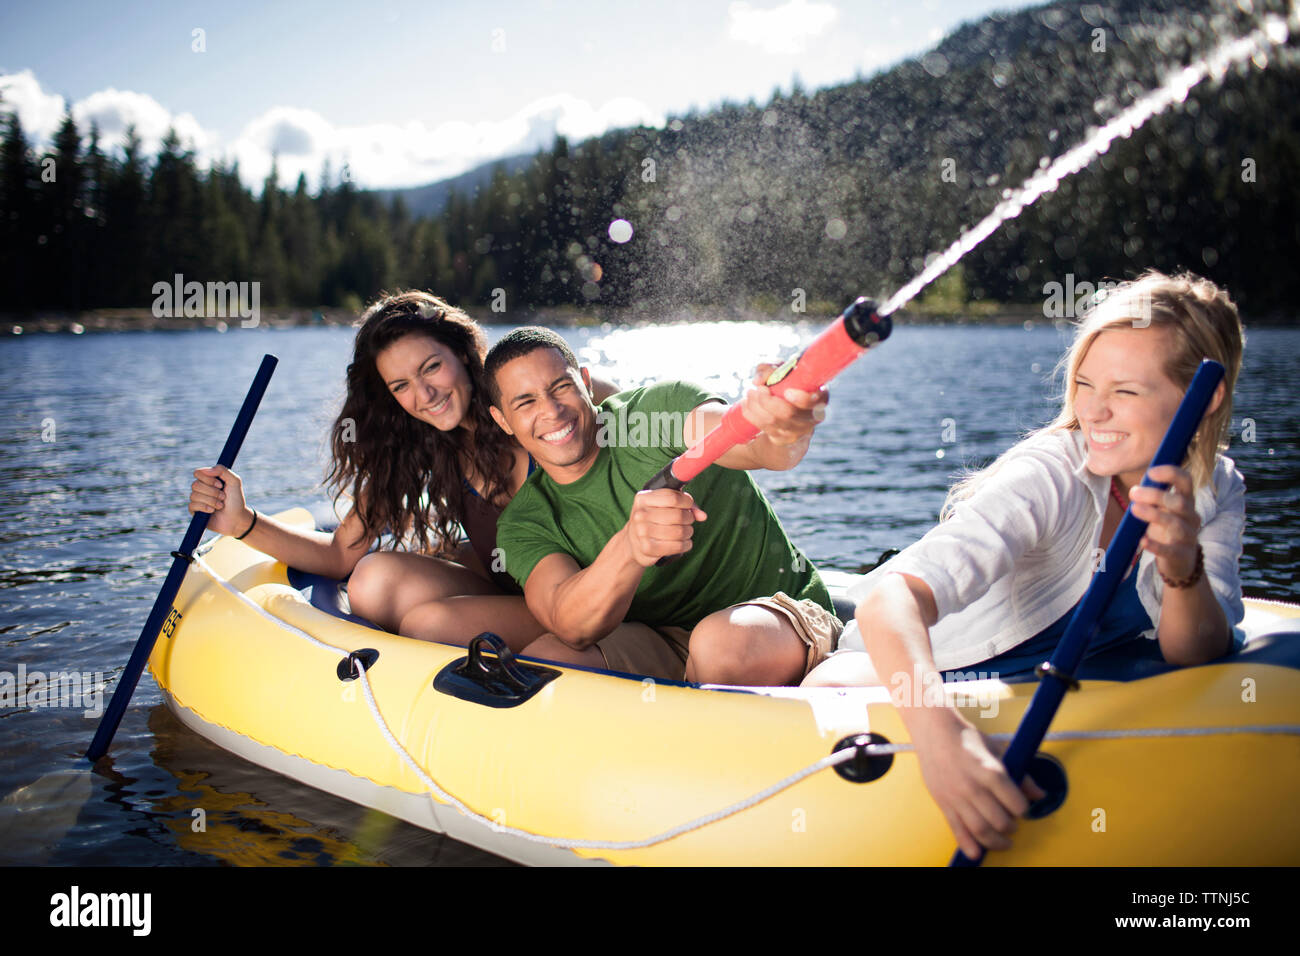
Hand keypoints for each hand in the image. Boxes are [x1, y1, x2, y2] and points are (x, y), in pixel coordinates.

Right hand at [189, 465, 252, 536]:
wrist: (237, 518)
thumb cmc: (236, 500)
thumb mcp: (234, 481)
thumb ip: (222, 470)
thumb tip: (205, 470)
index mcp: (209, 480)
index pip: (198, 473)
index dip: (208, 479)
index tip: (221, 485)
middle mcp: (201, 488)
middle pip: (195, 485)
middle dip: (212, 492)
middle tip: (223, 497)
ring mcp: (197, 500)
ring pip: (194, 495)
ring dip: (211, 500)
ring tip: (220, 505)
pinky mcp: (195, 511)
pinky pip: (192, 505)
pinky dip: (205, 507)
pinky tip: (212, 511)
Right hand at [625, 488, 705, 566]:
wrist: (633, 542)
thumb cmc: (653, 520)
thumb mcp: (663, 505)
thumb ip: (684, 505)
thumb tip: (702, 515)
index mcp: (643, 499)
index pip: (673, 497)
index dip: (687, 502)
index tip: (688, 506)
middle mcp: (640, 514)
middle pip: (678, 515)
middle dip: (689, 518)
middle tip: (688, 521)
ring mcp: (642, 532)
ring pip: (680, 532)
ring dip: (689, 532)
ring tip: (687, 532)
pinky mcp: (647, 548)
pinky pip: (677, 546)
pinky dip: (686, 545)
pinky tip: (685, 543)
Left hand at [741, 363, 829, 446]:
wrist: (783, 410)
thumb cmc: (785, 385)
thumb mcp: (780, 371)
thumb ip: (769, 369)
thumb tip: (759, 381)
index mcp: (819, 398)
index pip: (818, 401)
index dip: (803, 399)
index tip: (787, 392)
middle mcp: (812, 417)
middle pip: (789, 413)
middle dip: (768, 401)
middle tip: (759, 388)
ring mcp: (797, 431)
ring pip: (773, 421)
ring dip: (756, 405)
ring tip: (750, 392)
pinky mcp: (782, 440)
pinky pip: (764, 427)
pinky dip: (751, 414)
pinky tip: (746, 403)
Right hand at [911, 710, 1045, 858]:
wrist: (934, 731)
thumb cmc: (966, 738)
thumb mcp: (998, 749)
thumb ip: (1020, 774)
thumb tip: (1039, 794)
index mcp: (990, 771)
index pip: (1016, 803)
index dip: (1023, 809)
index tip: (1022, 808)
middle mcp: (972, 786)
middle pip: (999, 821)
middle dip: (1011, 828)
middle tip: (1013, 825)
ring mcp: (956, 796)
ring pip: (980, 830)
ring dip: (995, 842)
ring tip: (1003, 842)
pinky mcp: (943, 801)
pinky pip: (956, 829)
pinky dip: (968, 845)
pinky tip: (977, 853)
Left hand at [1129, 465, 1199, 580]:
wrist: (1180, 562)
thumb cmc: (1167, 529)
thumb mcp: (1163, 510)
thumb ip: (1153, 498)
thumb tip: (1135, 489)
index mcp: (1186, 501)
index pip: (1186, 481)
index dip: (1171, 474)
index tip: (1151, 472)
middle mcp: (1191, 517)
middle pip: (1179, 502)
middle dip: (1156, 495)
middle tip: (1133, 492)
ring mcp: (1189, 536)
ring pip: (1176, 524)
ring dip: (1155, 515)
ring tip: (1134, 509)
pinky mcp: (1182, 555)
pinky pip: (1170, 550)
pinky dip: (1156, 545)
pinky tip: (1143, 541)